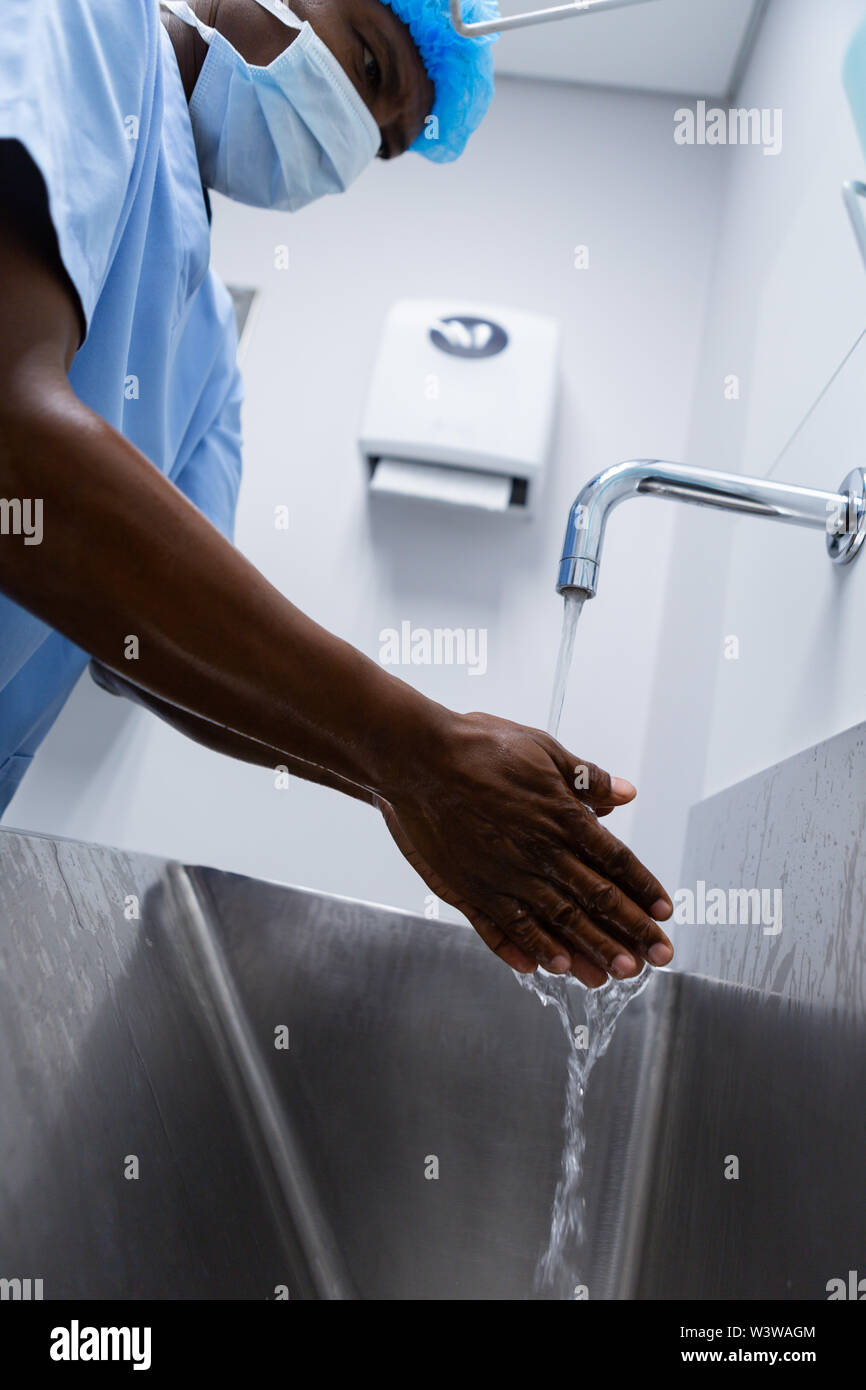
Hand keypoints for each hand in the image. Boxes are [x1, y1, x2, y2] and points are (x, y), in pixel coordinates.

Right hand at [379, 710, 672, 984]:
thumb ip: (586, 778)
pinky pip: (502, 929)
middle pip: (594, 900)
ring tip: (612, 977)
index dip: (644, 889)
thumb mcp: (542, 749)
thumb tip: (625, 794)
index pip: (616, 862)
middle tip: (657, 959)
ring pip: (554, 923)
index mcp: (561, 817)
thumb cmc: (479, 746)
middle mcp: (538, 854)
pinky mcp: (468, 889)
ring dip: (587, 951)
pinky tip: (545, 968)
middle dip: (630, 932)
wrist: (418, 758)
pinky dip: (525, 950)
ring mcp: (503, 877)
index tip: (665, 913)